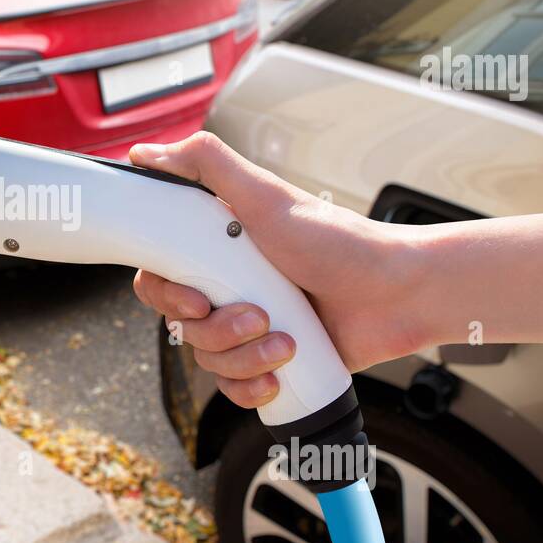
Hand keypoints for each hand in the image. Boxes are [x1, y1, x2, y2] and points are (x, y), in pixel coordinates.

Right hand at [129, 132, 425, 408]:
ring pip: (209, 361)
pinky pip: (234, 389)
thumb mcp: (265, 194)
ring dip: (245, 357)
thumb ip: (204, 163)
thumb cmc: (338, 242)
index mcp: (217, 251)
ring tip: (287, 342)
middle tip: (260, 315)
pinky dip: (252, 387)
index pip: (159, 280)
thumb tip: (145, 153)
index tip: (198, 300)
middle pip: (181, 326)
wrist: (397, 294)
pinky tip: (280, 374)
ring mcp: (248, 327)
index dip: (168, 296)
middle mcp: (227, 288)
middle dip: (218, 331)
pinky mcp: (270, 361)